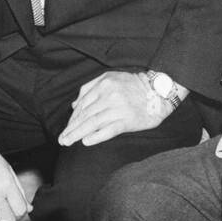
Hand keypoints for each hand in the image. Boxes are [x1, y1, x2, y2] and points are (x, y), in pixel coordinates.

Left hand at [57, 70, 174, 147]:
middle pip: (85, 115)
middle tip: (62, 139)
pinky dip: (96, 136)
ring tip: (68, 142)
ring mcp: (119, 108)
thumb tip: (74, 105)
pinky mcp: (128, 120)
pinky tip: (86, 141)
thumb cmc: (134, 86)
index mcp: (104, 84)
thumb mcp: (111, 78)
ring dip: (78, 134)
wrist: (159, 92)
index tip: (67, 128)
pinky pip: (109, 130)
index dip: (73, 118)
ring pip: (93, 123)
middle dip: (71, 128)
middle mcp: (110, 95)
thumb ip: (90, 88)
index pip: (83, 104)